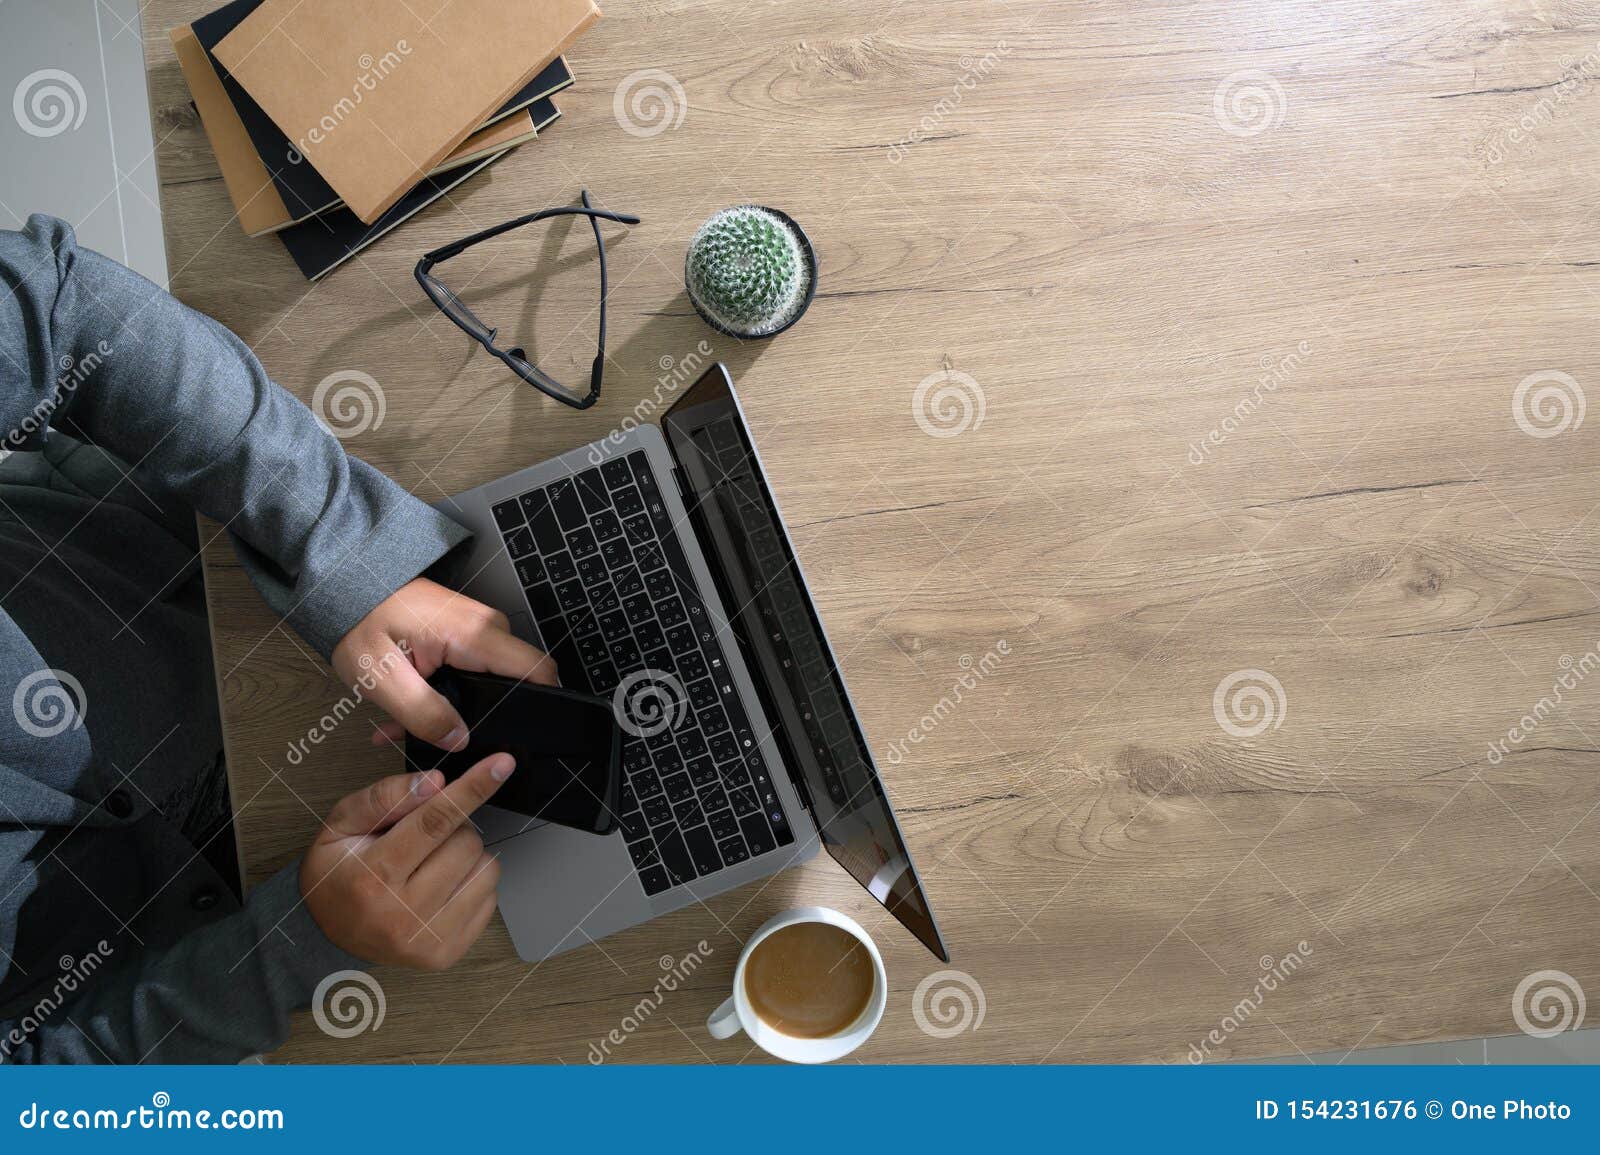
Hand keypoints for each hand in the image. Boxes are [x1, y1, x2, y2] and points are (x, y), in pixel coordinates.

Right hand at [300, 755, 513, 967]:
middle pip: (467, 843)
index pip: (433, 822)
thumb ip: (387, 797)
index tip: (501, 766)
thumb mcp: (343, 824)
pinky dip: (472, 885)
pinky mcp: (447, 954)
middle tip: (424, 840)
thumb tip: (437, 782)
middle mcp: (402, 914)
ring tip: (431, 865)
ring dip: (467, 858)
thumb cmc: (337, 872)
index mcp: (373, 876)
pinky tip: (440, 889)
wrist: (325, 933)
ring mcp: (428, 940)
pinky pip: (490, 900)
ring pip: (487, 870)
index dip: (472, 789)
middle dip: (454, 829)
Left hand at [332, 577, 557, 751]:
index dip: (537, 706)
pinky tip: (415, 706)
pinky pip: (476, 669)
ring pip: (494, 678)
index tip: (514, 733)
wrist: (349, 589)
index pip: (538, 670)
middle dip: (486, 715)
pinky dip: (451, 692)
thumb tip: (458, 740)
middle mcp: (486, 626)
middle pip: (518, 680)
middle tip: (441, 736)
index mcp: (473, 634)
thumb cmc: (360, 623)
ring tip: (413, 724)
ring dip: (461, 707)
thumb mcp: (382, 678)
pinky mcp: (468, 633)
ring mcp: (480, 628)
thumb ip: (422, 714)